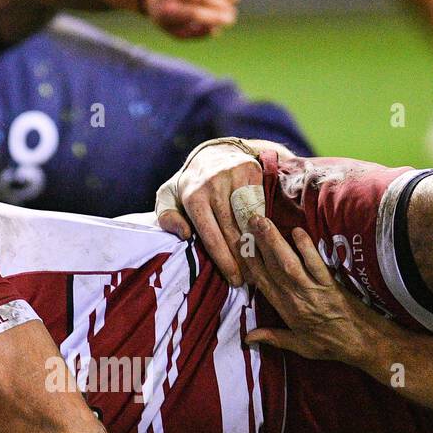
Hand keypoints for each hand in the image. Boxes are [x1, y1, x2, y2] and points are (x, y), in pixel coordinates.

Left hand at [155, 141, 261, 284]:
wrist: (213, 153)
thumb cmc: (189, 185)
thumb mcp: (169, 198)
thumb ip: (166, 217)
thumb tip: (184, 234)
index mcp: (193, 196)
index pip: (211, 237)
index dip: (224, 261)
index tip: (234, 279)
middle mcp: (213, 185)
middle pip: (233, 232)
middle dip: (242, 259)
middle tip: (250, 279)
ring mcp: (233, 176)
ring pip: (249, 219)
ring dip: (256, 244)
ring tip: (261, 264)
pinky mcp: (250, 171)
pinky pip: (260, 204)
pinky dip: (263, 224)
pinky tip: (266, 240)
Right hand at [241, 219, 375, 362]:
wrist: (360, 343)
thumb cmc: (330, 344)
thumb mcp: (298, 346)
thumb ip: (272, 338)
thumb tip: (247, 338)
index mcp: (286, 311)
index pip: (263, 283)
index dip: (251, 264)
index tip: (242, 245)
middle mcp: (295, 298)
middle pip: (273, 268)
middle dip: (259, 245)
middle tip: (250, 222)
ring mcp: (313, 289)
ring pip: (289, 264)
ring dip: (275, 242)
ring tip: (264, 222)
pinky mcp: (330, 284)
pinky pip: (315, 263)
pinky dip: (306, 247)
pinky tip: (297, 231)